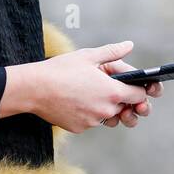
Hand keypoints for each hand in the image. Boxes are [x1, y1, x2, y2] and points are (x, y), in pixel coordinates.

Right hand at [4, 40, 151, 133]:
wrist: (33, 89)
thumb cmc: (60, 70)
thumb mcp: (88, 56)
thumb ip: (112, 52)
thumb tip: (129, 45)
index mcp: (112, 92)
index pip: (140, 96)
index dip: (138, 89)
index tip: (132, 85)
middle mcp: (106, 110)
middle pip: (125, 108)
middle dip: (120, 99)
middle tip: (105, 88)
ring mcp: (93, 121)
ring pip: (107, 116)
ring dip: (104, 107)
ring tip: (88, 94)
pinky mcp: (80, 128)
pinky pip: (90, 122)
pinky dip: (86, 113)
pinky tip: (74, 101)